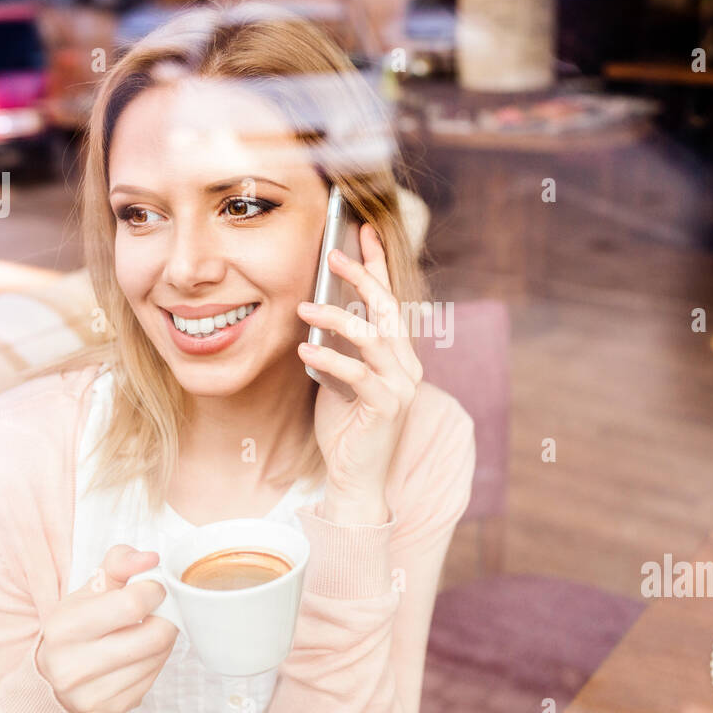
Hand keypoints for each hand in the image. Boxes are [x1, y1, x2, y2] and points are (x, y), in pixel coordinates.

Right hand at [35, 544, 177, 712]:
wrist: (50, 677)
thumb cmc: (75, 625)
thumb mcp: (89, 588)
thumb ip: (120, 563)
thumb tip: (151, 558)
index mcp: (66, 627)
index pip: (133, 605)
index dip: (154, 590)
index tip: (152, 588)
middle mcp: (75, 665)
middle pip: (154, 636)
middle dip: (167, 616)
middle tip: (161, 609)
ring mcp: (94, 692)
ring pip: (158, 657)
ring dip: (164, 638)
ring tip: (149, 627)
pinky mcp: (113, 708)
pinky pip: (154, 678)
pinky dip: (156, 660)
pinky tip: (142, 651)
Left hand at [296, 223, 422, 524]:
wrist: (356, 479)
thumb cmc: (345, 428)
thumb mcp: (339, 378)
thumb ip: (338, 348)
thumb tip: (316, 311)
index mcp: (399, 356)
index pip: (392, 301)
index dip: (379, 266)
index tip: (363, 233)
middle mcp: (408, 366)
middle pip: (388, 309)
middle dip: (363, 277)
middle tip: (333, 254)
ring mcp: (401, 387)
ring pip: (373, 337)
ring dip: (337, 318)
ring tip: (304, 308)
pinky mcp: (387, 407)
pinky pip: (358, 374)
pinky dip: (330, 359)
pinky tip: (304, 350)